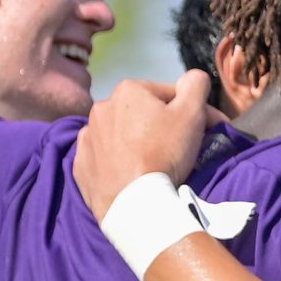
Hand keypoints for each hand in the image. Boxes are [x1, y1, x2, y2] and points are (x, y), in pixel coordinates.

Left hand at [73, 71, 218, 218]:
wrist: (136, 204)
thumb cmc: (165, 153)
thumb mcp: (192, 113)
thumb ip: (196, 85)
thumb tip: (194, 77)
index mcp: (128, 90)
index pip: (168, 94)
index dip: (188, 112)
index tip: (200, 132)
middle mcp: (101, 106)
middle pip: (142, 114)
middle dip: (159, 126)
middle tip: (176, 151)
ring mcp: (88, 137)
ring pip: (120, 134)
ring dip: (135, 143)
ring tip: (151, 165)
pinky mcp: (81, 165)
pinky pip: (103, 158)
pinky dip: (116, 163)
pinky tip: (130, 175)